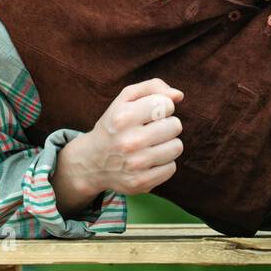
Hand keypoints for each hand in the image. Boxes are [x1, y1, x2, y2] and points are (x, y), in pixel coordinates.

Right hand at [80, 79, 185, 194]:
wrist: (91, 161)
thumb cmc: (115, 124)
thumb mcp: (125, 99)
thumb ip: (152, 87)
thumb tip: (179, 95)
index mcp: (124, 117)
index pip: (166, 104)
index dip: (162, 106)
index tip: (151, 113)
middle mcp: (129, 141)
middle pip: (175, 126)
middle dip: (166, 124)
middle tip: (152, 129)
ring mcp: (135, 165)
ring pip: (177, 147)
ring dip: (167, 144)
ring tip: (152, 144)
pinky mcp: (141, 183)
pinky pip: (171, 168)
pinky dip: (163, 163)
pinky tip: (149, 160)